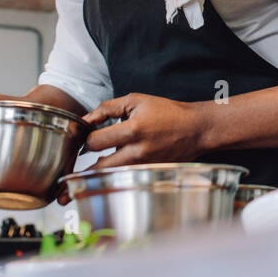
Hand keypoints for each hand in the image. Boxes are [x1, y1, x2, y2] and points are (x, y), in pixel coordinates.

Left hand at [81, 94, 208, 169]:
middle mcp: (138, 152)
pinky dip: (116, 171)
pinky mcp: (149, 173)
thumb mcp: (136, 100)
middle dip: (86, 164)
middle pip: (98, 167)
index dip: (84, 138)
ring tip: (98, 162)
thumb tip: (85, 119)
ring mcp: (144, 166)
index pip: (94, 142)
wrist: (196, 128)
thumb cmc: (168, 112)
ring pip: (110, 174)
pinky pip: (124, 175)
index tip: (84, 135)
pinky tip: (116, 162)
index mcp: (133, 130)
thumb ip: (107, 108)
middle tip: (81, 161)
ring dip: (100, 169)